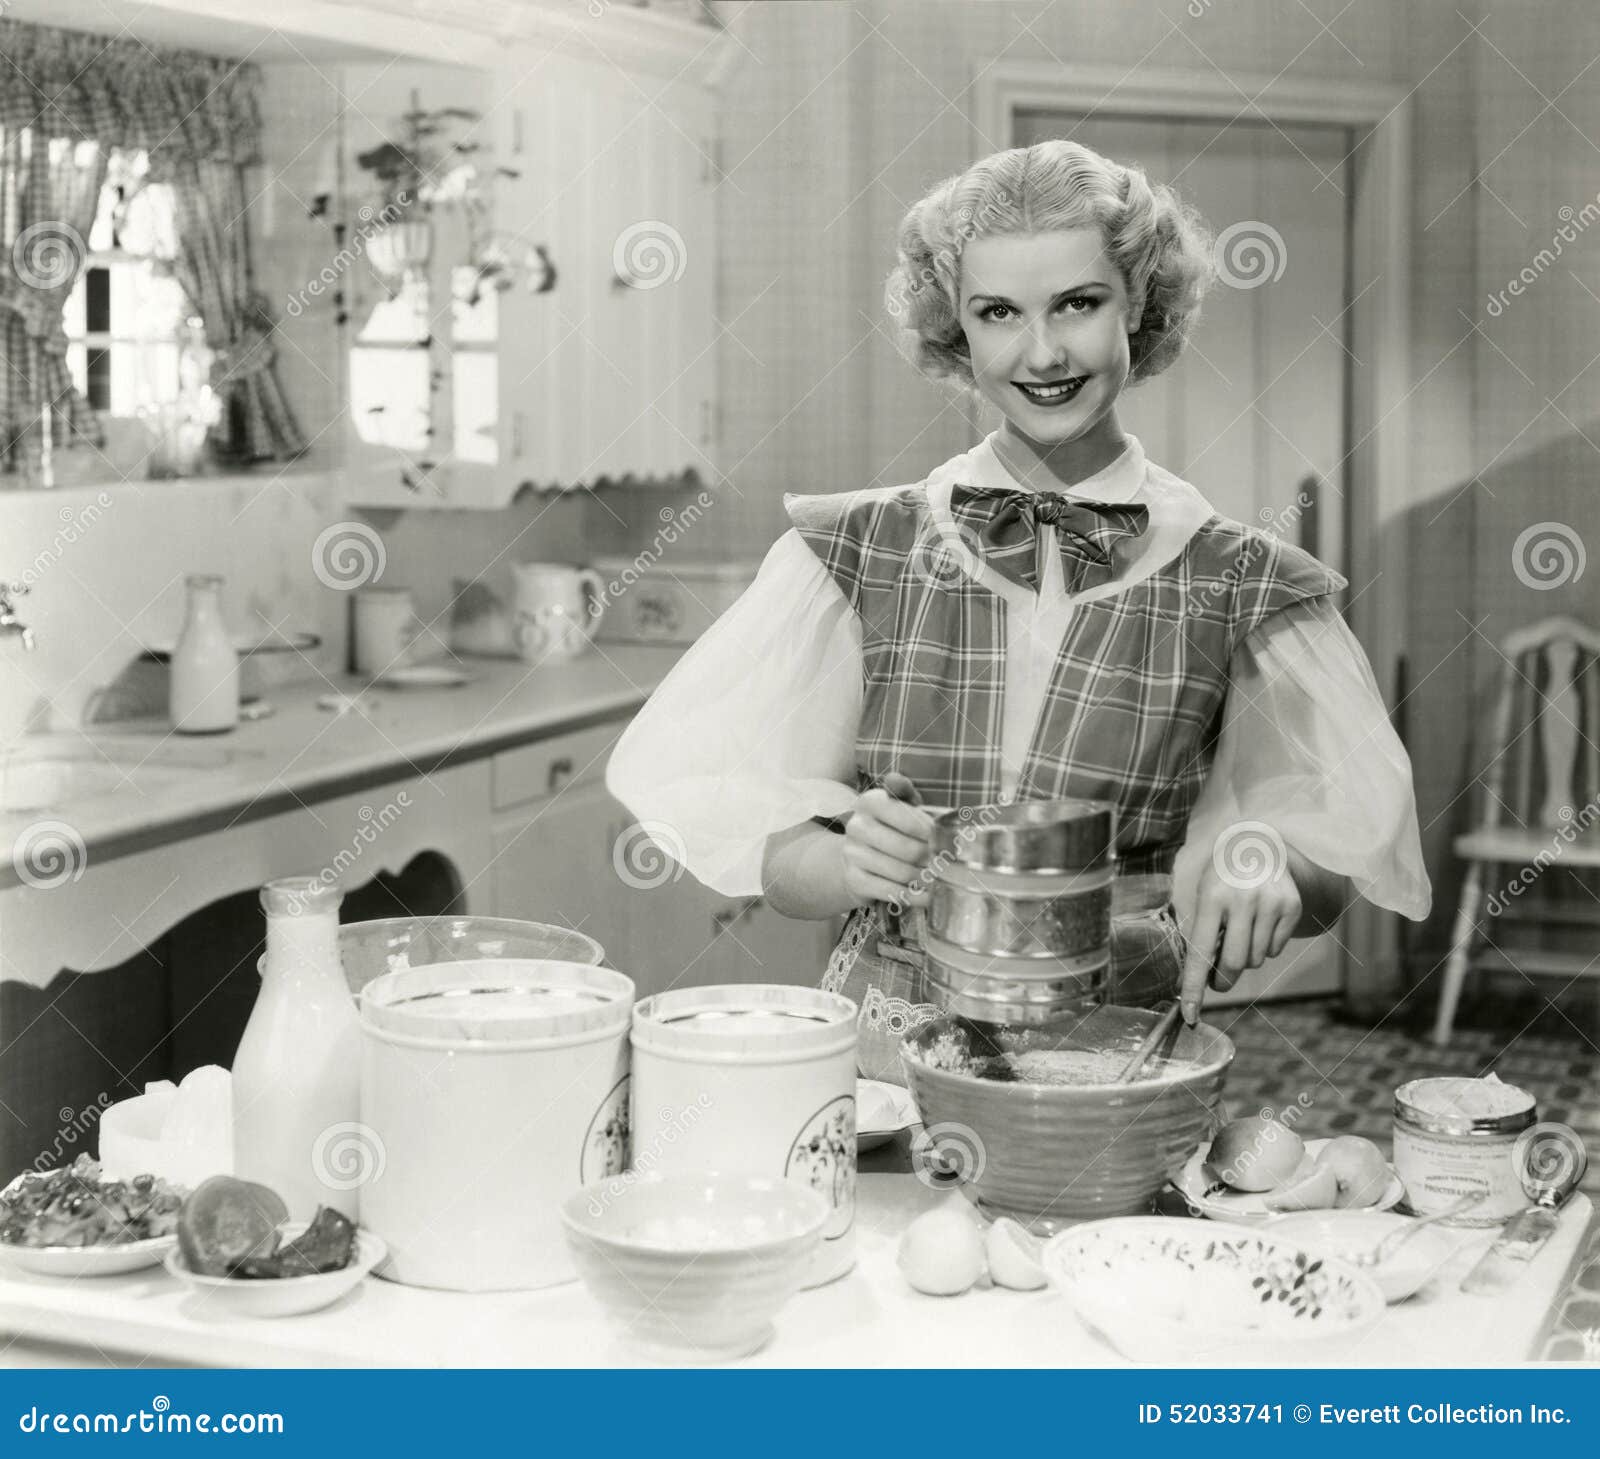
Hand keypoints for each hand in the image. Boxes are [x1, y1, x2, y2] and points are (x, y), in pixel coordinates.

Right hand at [839, 787, 934, 907]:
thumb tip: (896, 779)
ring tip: (935, 878)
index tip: (941, 840)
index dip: (931, 834)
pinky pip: (892, 892)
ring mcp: (853, 854)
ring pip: (902, 872)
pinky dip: (914, 897)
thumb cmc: (889, 828)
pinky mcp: (854, 880)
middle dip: (931, 859)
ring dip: (925, 879)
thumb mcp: (899, 805)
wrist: (857, 857)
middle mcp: (857, 826)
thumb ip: (905, 792)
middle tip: (942, 863)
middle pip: (909, 849)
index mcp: (869, 802)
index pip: (909, 819)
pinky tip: (927, 897)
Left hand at [1178, 838, 1301, 1024]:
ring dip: (1246, 957)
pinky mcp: (1292, 906)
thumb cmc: (1222, 878)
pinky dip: (1265, 946)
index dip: (1194, 987)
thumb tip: (1205, 978)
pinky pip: (1275, 949)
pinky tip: (1260, 923)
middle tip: (1219, 981)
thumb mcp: (1203, 895)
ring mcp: (1270, 902)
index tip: (1189, 1015)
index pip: (1201, 952)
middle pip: (1235, 963)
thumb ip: (1203, 934)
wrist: (1257, 845)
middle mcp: (1243, 899)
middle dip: (1224, 980)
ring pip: (1256, 958)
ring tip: (1241, 931)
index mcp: (1212, 897)